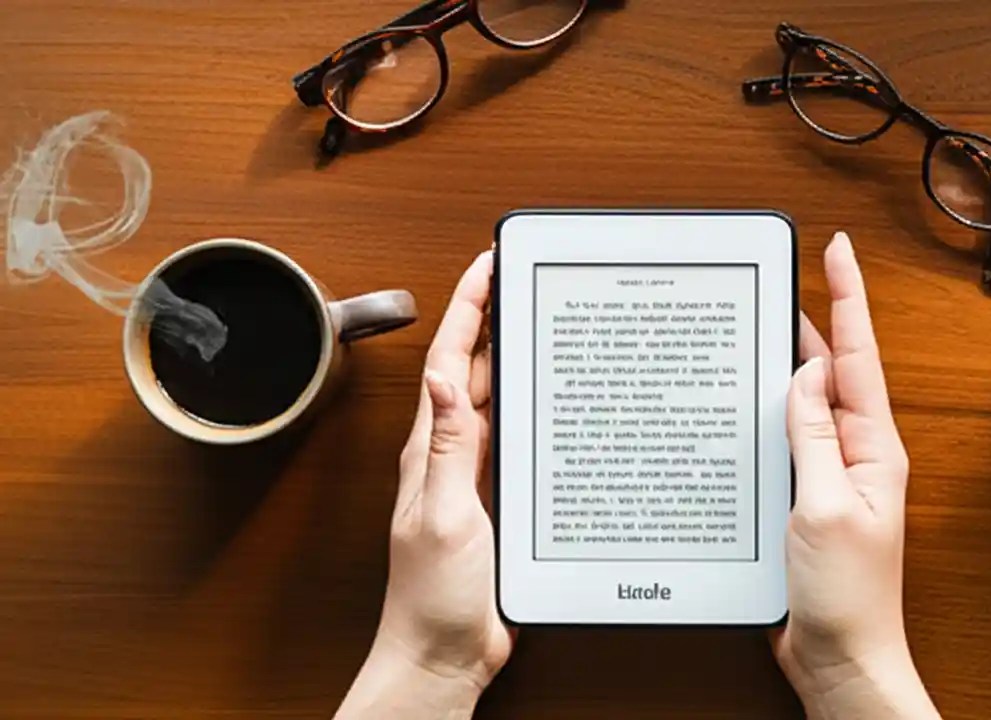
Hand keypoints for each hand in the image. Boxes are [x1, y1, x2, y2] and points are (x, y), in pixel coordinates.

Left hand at [337, 251, 512, 718]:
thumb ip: (448, 449)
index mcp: (431, 448)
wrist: (443, 654)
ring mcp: (476, 475)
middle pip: (474, 369)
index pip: (448, 361)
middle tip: (522, 278)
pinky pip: (516, 438)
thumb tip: (444, 380)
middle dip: (494, 317)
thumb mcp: (442, 516)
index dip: (468, 308)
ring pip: (498, 400)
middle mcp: (452, 454)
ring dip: (514, 358)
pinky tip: (552, 400)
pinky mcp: (499, 499)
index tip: (488, 265)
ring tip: (540, 319)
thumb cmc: (431, 597)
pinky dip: (531, 408)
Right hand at [774, 233, 939, 719]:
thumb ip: (814, 436)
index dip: (847, 298)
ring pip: (803, 405)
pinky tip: (744, 406)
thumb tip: (806, 373)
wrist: (839, 658)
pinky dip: (766, 416)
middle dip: (809, 321)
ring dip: (782, 369)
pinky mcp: (804, 498)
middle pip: (830, 372)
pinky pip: (786, 442)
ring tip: (756, 327)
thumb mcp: (826, 506)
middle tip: (779, 279)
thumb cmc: (846, 596)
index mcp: (875, 450)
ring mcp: (829, 476)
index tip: (837, 250)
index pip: (859, 357)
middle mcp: (855, 455)